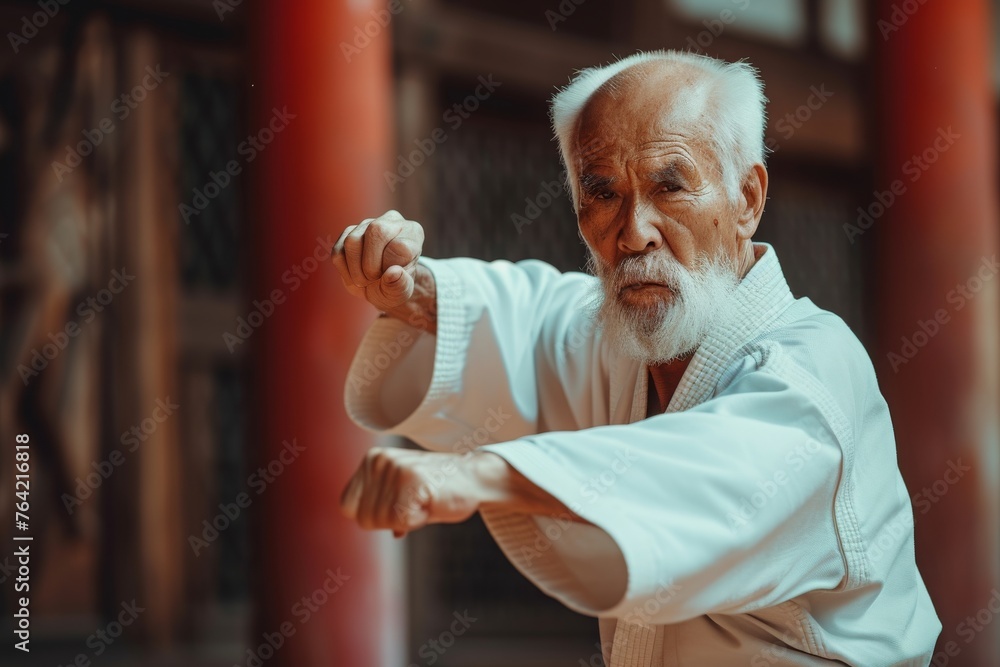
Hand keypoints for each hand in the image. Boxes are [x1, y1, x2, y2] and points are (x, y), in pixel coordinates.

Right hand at [331, 210, 424, 311]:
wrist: (381, 285)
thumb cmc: (395, 285)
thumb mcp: (402, 291)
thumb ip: (400, 285)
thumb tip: (392, 273)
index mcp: (413, 232)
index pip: (401, 245)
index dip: (392, 267)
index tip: (392, 276)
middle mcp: (391, 221)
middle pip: (376, 231)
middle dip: (370, 264)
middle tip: (373, 280)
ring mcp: (367, 224)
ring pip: (352, 241)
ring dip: (355, 269)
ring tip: (365, 281)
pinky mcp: (347, 233)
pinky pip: (338, 251)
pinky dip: (344, 270)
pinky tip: (354, 276)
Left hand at [340, 448, 489, 537]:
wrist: (475, 478)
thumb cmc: (437, 489)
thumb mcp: (400, 494)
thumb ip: (378, 505)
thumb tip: (360, 519)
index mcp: (371, 460)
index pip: (348, 507)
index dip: (373, 516)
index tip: (398, 505)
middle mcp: (379, 461)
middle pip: (364, 519)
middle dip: (390, 521)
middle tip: (416, 502)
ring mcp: (394, 468)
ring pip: (383, 521)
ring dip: (407, 519)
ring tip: (425, 500)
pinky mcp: (411, 481)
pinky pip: (402, 521)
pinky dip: (418, 521)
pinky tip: (431, 503)